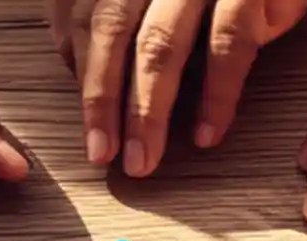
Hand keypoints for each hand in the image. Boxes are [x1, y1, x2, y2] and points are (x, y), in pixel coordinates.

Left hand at [50, 0, 306, 175]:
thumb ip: (131, 14)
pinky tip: (206, 136)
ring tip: (144, 160)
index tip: (90, 129)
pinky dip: (215, 95)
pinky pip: (228, 44)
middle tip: (103, 156)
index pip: (85, 13)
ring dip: (148, 110)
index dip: (82, 73)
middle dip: (102, 100)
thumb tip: (78, 63)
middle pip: (112, 29)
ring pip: (161, 43)